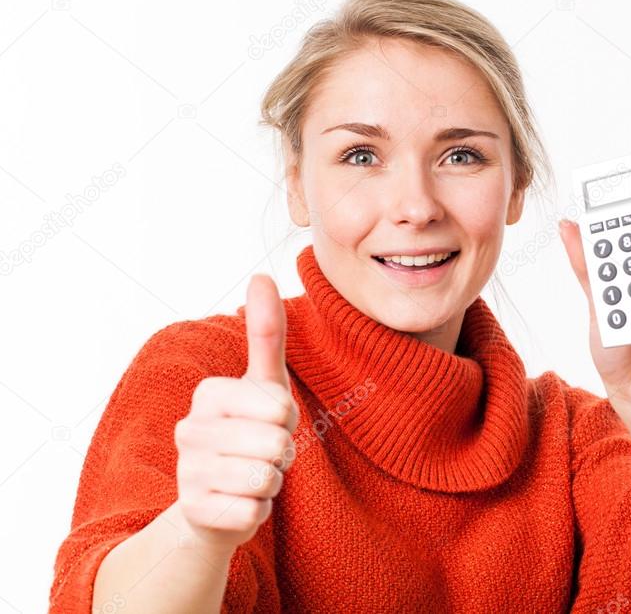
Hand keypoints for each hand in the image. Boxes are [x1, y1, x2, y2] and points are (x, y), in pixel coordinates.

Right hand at [173, 275, 298, 549]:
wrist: (214, 503)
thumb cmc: (248, 434)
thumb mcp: (264, 384)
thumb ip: (266, 333)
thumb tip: (262, 274)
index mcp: (209, 394)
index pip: (280, 407)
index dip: (287, 421)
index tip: (268, 423)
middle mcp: (189, 429)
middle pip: (276, 444)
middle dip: (282, 454)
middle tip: (262, 454)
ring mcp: (187, 472)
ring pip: (267, 478)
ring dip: (272, 482)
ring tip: (252, 477)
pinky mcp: (194, 512)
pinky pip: (255, 511)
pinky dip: (258, 510)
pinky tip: (239, 502)